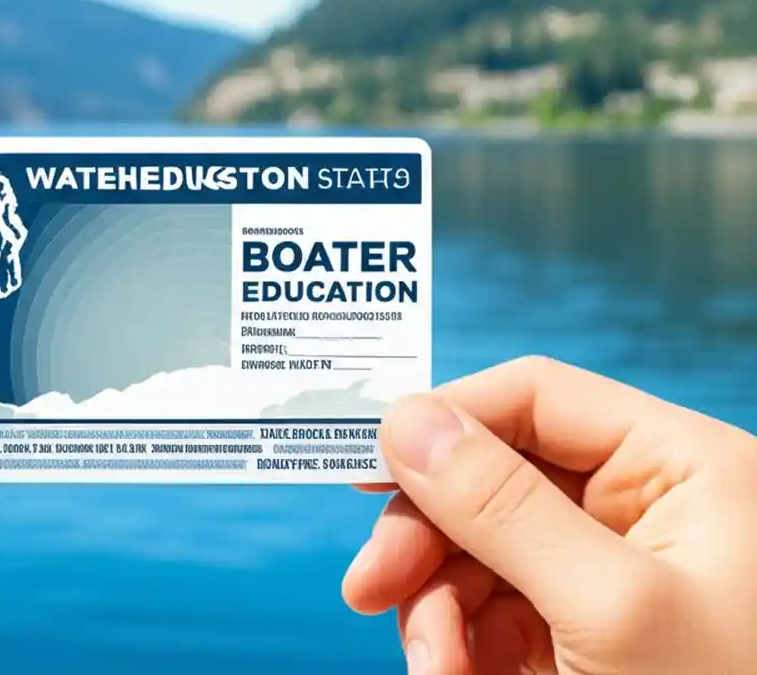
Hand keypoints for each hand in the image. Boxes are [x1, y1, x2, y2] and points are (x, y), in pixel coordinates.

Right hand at [342, 357, 756, 673]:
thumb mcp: (607, 608)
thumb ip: (503, 506)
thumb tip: (407, 420)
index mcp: (680, 466)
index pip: (534, 398)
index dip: (443, 422)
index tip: (366, 471)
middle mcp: (642, 506)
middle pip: (490, 479)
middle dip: (426, 540)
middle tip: (369, 590)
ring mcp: (608, 572)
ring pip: (478, 553)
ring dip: (435, 610)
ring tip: (435, 671)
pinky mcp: (582, 630)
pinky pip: (490, 612)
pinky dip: (457, 645)